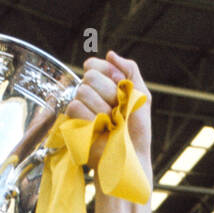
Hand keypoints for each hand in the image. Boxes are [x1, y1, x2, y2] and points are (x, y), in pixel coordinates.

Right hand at [67, 51, 150, 177]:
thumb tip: (110, 54)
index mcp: (104, 86)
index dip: (108, 73)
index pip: (94, 65)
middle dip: (110, 93)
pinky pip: (76, 107)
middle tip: (119, 113)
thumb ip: (130, 70)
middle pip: (90, 76)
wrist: (132, 157)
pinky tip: (101, 130)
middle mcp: (89, 95)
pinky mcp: (72, 124)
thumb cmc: (137, 130)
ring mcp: (80, 109)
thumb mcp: (141, 95)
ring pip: (83, 91)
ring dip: (103, 109)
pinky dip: (92, 119)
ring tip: (111, 124)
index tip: (122, 89)